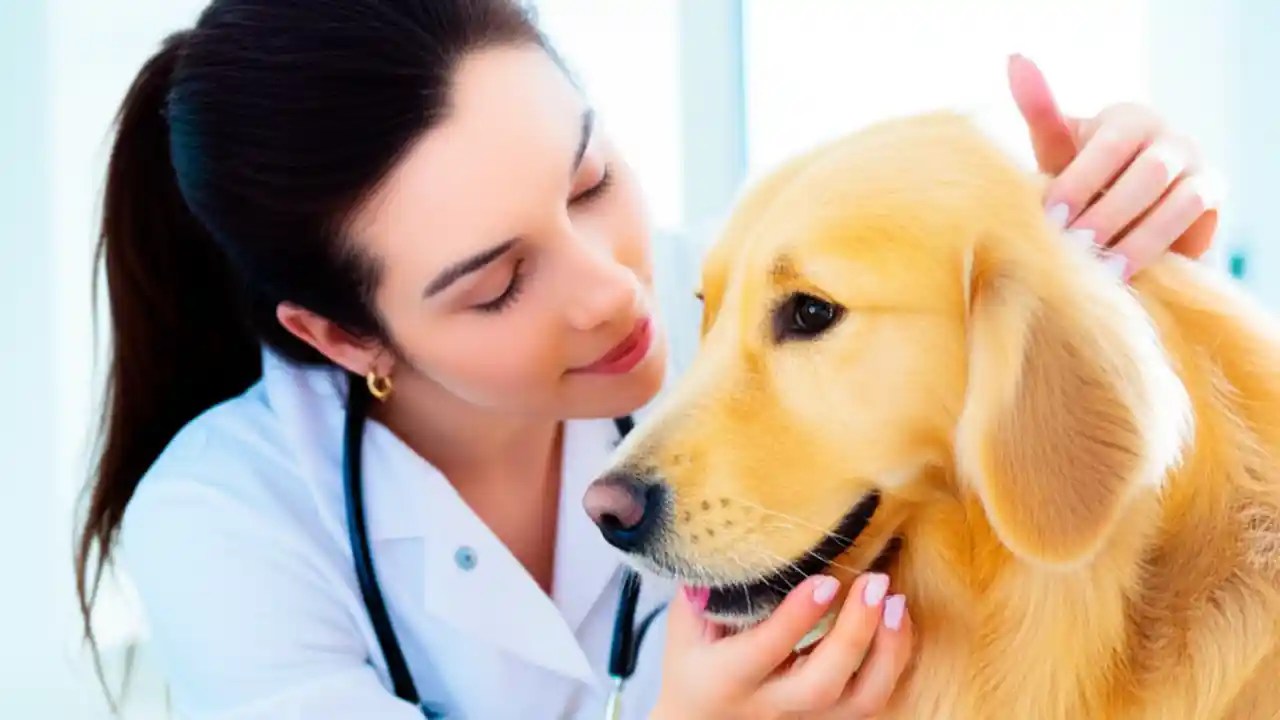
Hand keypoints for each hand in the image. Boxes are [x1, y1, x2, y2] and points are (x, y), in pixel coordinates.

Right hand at [650, 573, 912, 719]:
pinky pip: (872, 699)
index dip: (799, 616)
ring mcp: (804, 718)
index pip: (767, 649)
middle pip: (823, 684)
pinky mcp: (828, 718)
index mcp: (727, 677)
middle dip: (856, 633)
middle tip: (875, 582)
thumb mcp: (685, 628)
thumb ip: (703, 592)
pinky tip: (896, 621)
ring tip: (896, 602)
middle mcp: (769, 706)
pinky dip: (893, 660)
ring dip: (888, 652)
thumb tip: (733, 545)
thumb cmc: (692, 665)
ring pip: (860, 701)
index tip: (827, 580)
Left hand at [1008, 54, 1222, 279]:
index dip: (1081, 180)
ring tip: (1104, 270)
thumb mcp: (1057, 149)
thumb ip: (1041, 111)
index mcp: (1128, 118)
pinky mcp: (1210, 201)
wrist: (1118, 219)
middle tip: (1074, 246)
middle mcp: (1168, 137)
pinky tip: (1128, 275)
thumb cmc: (1082, 179)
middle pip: (1148, 175)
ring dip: (1139, 239)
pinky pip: (1194, 226)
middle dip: (1108, 214)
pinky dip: (1160, 250)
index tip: (1050, 216)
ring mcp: (1196, 168)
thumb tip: (1016, 60)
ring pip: (1177, 203)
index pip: (1111, 144)